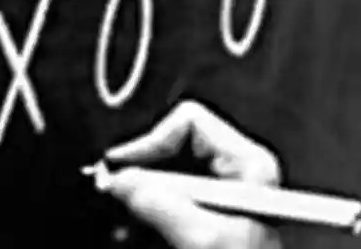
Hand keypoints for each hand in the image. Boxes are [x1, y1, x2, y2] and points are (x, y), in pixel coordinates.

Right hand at [102, 101, 283, 248]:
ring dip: (138, 198)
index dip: (151, 142)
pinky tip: (133, 231)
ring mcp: (214, 199)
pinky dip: (141, 217)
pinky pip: (160, 205)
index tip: (121, 167)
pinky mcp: (197, 222)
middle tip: (113, 191)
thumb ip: (161, 204)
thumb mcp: (204, 238)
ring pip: (160, 179)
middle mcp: (232, 176)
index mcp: (248, 165)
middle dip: (141, 173)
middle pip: (170, 150)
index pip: (190, 123)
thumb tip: (122, 179)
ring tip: (122, 215)